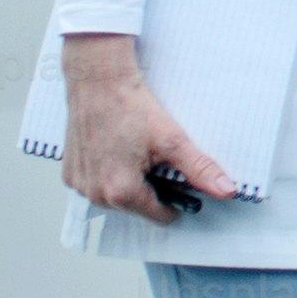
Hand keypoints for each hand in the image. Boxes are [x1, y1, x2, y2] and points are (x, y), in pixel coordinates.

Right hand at [59, 32, 236, 224]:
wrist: (98, 81)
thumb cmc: (131, 107)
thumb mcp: (173, 140)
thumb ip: (200, 170)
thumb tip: (228, 190)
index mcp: (121, 192)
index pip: (161, 216)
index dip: (177, 198)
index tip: (180, 177)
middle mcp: (95, 195)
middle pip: (138, 208)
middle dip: (152, 188)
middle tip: (156, 157)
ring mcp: (79, 186)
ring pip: (117, 198)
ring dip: (130, 182)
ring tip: (136, 152)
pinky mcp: (69, 174)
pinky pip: (97, 185)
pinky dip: (109, 174)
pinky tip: (117, 150)